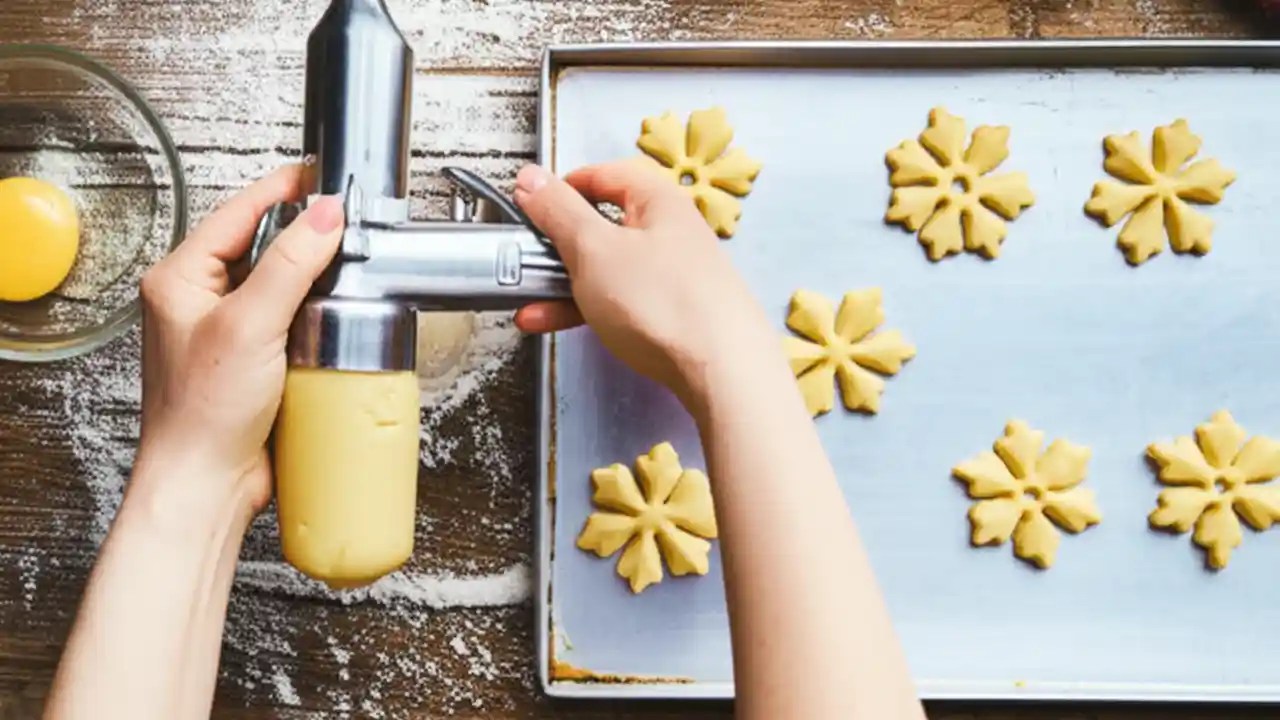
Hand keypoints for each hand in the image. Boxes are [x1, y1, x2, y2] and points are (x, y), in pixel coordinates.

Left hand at [137, 166, 342, 511]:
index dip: (282, 189)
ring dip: (312, 278)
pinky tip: (334, 318)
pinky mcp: (252, 361)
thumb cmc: (202, 415)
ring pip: (279, 283)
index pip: (237, 212)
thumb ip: (289, 264)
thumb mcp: (250, 325)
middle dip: (304, 235)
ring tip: (344, 267)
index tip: (321, 174)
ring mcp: (226, 331)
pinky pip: (289, 321)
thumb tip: (325, 215)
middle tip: (344, 224)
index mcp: (179, 279)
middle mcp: (198, 301)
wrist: (206, 485)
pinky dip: (315, 316)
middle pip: (261, 244)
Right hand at [513, 161, 776, 405]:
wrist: (723, 371)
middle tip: (522, 262)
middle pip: (602, 225)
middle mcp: (669, 231)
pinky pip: (619, 300)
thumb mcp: (594, 249)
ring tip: (527, 306)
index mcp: (656, 200)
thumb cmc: (658, 301)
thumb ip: (558, 211)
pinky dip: (586, 308)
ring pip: (606, 269)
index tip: (529, 209)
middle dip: (555, 246)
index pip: (602, 174)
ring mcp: (673, 274)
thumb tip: (530, 176)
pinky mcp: (673, 313)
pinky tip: (553, 323)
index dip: (561, 188)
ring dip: (562, 285)